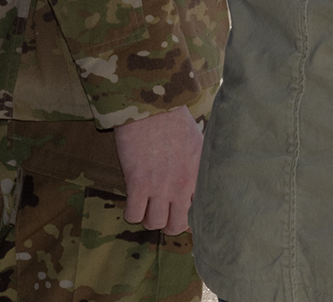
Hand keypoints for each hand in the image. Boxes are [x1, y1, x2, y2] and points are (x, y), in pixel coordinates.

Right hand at [113, 105, 201, 234]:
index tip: (182, 212)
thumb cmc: (174, 120)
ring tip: (146, 205)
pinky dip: (131, 213)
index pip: (201, 211)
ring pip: (154, 224)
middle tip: (162, 213)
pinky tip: (133, 200)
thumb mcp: (198, 143)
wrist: (151, 106)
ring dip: (148, 218)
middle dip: (168, 224)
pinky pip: (133, 215)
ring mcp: (160, 186)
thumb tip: (197, 184)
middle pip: (177, 226)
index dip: (190, 216)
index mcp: (200, 174)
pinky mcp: (138, 183)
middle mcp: (183, 184)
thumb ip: (198, 167)